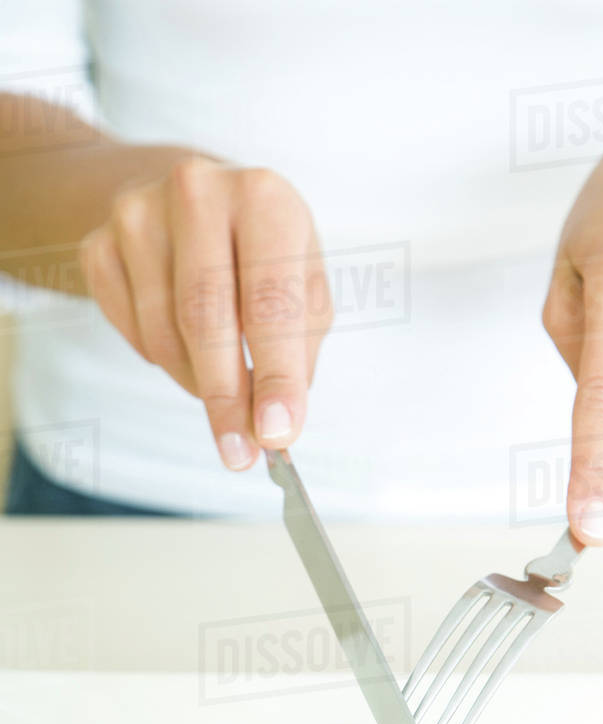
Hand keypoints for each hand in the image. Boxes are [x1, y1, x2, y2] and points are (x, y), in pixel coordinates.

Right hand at [79, 156, 331, 470]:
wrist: (193, 204)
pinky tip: (183, 345)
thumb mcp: (304, 288)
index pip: (271, 302)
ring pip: (164, 333)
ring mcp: (137, 214)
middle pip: (206, 318)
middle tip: (240, 451)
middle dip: (226, 398)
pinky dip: (161, 358)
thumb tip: (274, 425)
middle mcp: (197, 192)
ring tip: (222, 388)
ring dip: (198, 382)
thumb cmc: (262, 256)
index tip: (277, 432)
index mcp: (265, 197)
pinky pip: (130, 331)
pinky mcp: (97, 244)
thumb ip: (297, 352)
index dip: (275, 375)